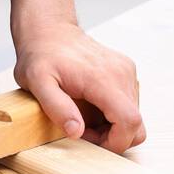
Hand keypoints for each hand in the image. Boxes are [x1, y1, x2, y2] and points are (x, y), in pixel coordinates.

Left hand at [13, 20, 144, 153]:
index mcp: (102, 78)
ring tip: (84, 117)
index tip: (89, 139)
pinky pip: (129, 104)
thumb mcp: (36, 82)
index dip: (115, 142)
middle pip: (136, 124)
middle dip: (113, 138)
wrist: (49, 31)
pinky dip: (114, 114)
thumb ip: (56, 108)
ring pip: (134, 116)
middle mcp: (121, 73)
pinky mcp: (125, 71)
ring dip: (113, 127)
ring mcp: (125, 71)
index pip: (129, 121)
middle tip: (84, 130)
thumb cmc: (41, 55)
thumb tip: (76, 131)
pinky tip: (91, 107)